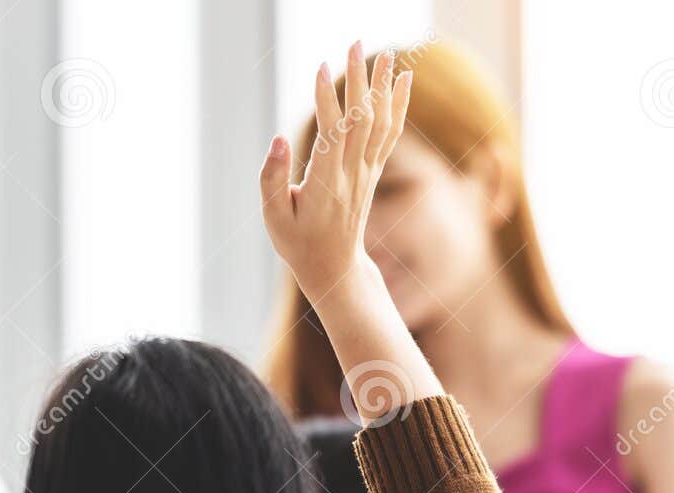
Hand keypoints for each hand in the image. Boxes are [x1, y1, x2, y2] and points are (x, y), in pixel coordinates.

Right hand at [260, 43, 410, 298]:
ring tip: (386, 53)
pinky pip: (389, 134)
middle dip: (358, 80)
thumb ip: (271, 178)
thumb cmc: (297, 243)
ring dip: (382, 86)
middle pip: (360, 119)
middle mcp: (351, 174)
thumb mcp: (273, 218)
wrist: (333, 268)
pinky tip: (403, 80)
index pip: (331, 133)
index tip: (320, 67)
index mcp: (325, 183)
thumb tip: (278, 139)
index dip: (326, 99)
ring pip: (379, 122)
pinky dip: (399, 105)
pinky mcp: (371, 171)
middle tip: (356, 44)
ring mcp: (365, 172)